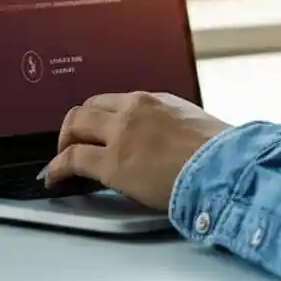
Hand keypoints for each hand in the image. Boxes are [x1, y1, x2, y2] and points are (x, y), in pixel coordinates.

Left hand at [44, 92, 230, 209]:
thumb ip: (173, 128)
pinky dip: (57, 169)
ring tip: (60, 162)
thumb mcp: (195, 126)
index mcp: (155, 101)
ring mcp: (121, 135)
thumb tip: (170, 145)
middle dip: (76, 127)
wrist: (226, 168)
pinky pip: (71, 160)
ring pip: (75, 127)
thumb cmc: (222, 155)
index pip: (114, 102)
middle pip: (87, 109)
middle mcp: (134, 110)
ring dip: (64, 144)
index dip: (99, 119)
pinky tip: (54, 179)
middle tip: (72, 144)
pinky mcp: (112, 164)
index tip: (96, 132)